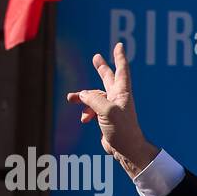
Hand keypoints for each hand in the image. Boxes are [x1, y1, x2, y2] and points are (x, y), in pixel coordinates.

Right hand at [66, 43, 158, 179]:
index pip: (121, 70)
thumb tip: (82, 94)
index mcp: (122, 93)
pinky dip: (86, 112)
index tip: (119, 45)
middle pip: (108, 78)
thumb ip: (93, 99)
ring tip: (71, 98)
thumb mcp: (106, 111)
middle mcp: (118, 98)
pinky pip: (92, 109)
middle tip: (97, 57)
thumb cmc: (122, 130)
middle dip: (102, 68)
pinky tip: (83, 119)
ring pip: (94, 96)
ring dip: (83, 97)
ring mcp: (111, 108)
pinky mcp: (105, 118)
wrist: (126, 149)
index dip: (119, 57)